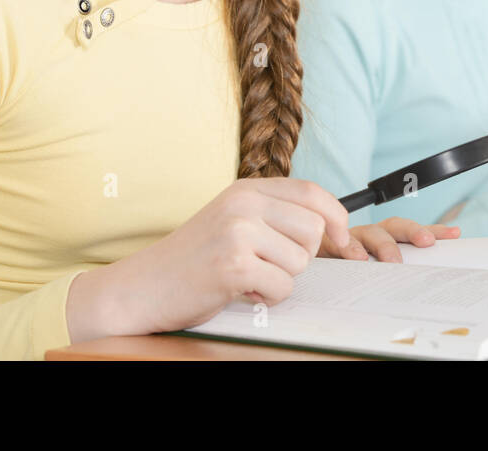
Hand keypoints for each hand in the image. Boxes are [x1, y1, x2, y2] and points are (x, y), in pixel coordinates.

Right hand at [69, 178, 349, 339]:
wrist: (144, 286)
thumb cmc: (195, 258)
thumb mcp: (234, 220)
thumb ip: (274, 214)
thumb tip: (332, 224)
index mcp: (247, 189)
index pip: (312, 192)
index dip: (336, 216)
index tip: (343, 238)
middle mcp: (244, 203)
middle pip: (313, 230)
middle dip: (301, 257)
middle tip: (269, 266)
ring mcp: (238, 232)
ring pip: (301, 262)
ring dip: (280, 279)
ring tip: (249, 278)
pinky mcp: (234, 264)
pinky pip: (282, 287)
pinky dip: (267, 297)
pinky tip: (241, 290)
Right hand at [319, 216, 461, 262]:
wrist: (309, 260)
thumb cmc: (347, 270)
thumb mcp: (373, 270)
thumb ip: (395, 273)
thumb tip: (428, 284)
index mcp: (384, 238)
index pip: (412, 231)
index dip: (433, 230)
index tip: (455, 234)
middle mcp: (370, 234)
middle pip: (394, 226)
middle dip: (413, 231)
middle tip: (426, 242)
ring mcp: (350, 237)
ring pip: (370, 233)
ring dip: (384, 245)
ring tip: (394, 261)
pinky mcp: (330, 243)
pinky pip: (340, 243)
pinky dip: (349, 249)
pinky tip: (357, 259)